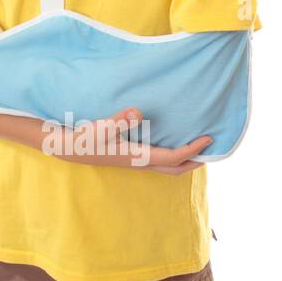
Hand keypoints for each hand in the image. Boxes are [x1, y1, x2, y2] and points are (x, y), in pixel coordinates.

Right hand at [92, 107, 211, 173]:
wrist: (70, 148)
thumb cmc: (87, 139)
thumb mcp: (102, 127)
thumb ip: (120, 119)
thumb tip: (138, 112)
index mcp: (139, 157)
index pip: (173, 157)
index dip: (193, 150)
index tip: (208, 139)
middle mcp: (140, 162)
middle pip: (175, 169)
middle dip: (194, 161)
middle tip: (210, 149)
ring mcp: (135, 161)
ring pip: (167, 166)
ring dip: (184, 159)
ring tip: (197, 147)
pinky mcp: (130, 156)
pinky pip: (158, 159)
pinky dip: (172, 154)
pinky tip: (172, 141)